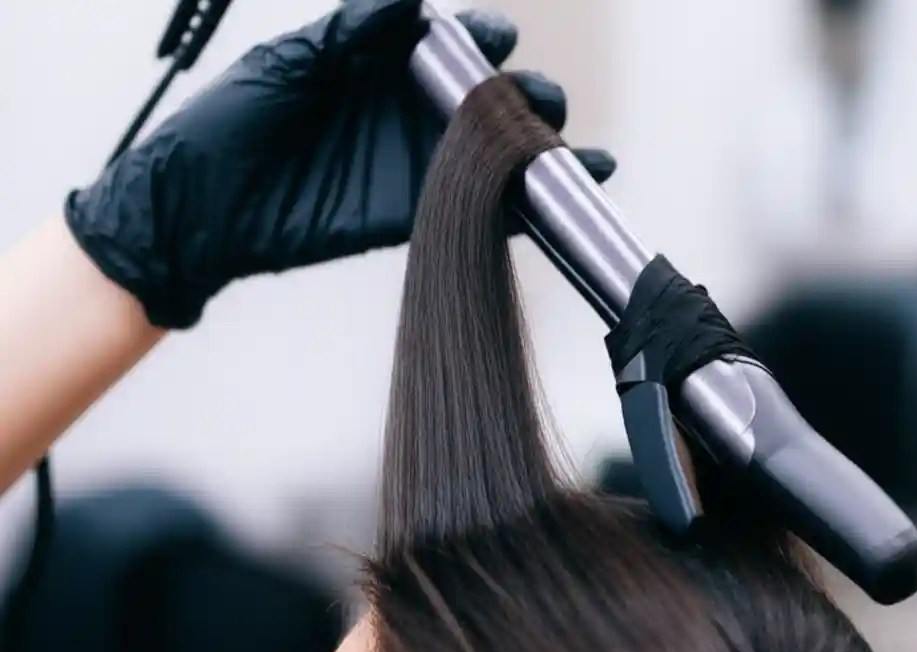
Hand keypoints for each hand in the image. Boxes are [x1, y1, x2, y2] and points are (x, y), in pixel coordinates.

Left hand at [65, 0, 614, 328]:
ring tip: (568, 151)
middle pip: (489, 98)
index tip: (497, 38)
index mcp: (380, 64)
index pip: (451, 44)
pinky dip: (521, 206)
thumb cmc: (228, 124)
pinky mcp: (414, 214)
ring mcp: (415, 164)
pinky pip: (477, 207)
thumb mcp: (287, 64)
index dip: (483, 39)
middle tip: (537, 101)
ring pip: (495, 153)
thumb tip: (409, 1)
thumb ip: (350, 33)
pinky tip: (560, 196)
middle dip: (526, 96)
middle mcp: (407, 110)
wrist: (198, 209)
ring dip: (538, 150)